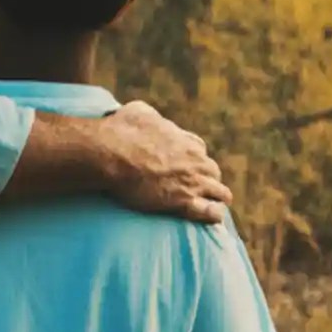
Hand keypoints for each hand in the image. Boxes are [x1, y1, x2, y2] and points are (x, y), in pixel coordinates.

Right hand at [101, 102, 231, 222]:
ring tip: (214, 206)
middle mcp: (194, 160)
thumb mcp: (137, 111)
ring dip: (216, 197)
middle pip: (212, 171)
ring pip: (219, 192)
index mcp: (184, 140)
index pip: (199, 150)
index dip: (193, 158)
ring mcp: (192, 181)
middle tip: (198, 188)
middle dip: (207, 179)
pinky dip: (213, 215)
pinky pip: (209, 212)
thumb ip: (147, 114)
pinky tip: (213, 219)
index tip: (185, 164)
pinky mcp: (183, 200)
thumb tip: (139, 113)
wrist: (112, 154)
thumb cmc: (120, 131)